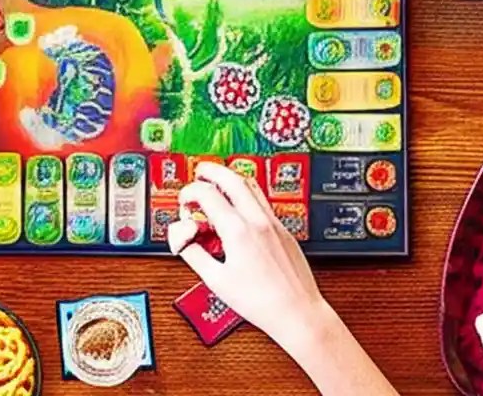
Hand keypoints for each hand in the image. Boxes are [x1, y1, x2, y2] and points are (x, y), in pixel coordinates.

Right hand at [167, 162, 323, 343]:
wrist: (298, 312)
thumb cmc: (262, 302)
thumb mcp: (217, 281)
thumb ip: (195, 255)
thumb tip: (184, 241)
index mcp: (238, 231)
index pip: (207, 194)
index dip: (190, 193)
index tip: (184, 202)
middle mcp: (258, 221)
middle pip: (233, 178)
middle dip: (212, 171)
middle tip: (200, 172)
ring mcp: (274, 224)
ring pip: (252, 186)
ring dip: (232, 179)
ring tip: (219, 183)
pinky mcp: (284, 231)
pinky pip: (263, 202)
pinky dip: (247, 196)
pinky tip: (240, 209)